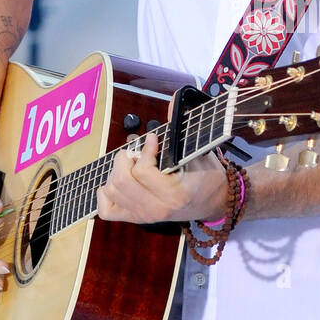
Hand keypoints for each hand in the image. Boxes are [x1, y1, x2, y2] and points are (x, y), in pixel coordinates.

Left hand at [97, 130, 228, 224]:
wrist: (214, 202)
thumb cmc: (206, 176)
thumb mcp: (198, 152)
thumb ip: (181, 129)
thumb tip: (173, 100)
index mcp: (174, 194)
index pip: (142, 171)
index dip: (145, 149)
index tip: (153, 139)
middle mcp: (157, 208)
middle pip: (121, 181)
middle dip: (124, 159)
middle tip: (135, 151)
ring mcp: (145, 216)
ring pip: (111, 192)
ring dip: (115, 172)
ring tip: (130, 164)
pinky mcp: (137, 219)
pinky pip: (106, 210)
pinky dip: (106, 194)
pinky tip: (118, 182)